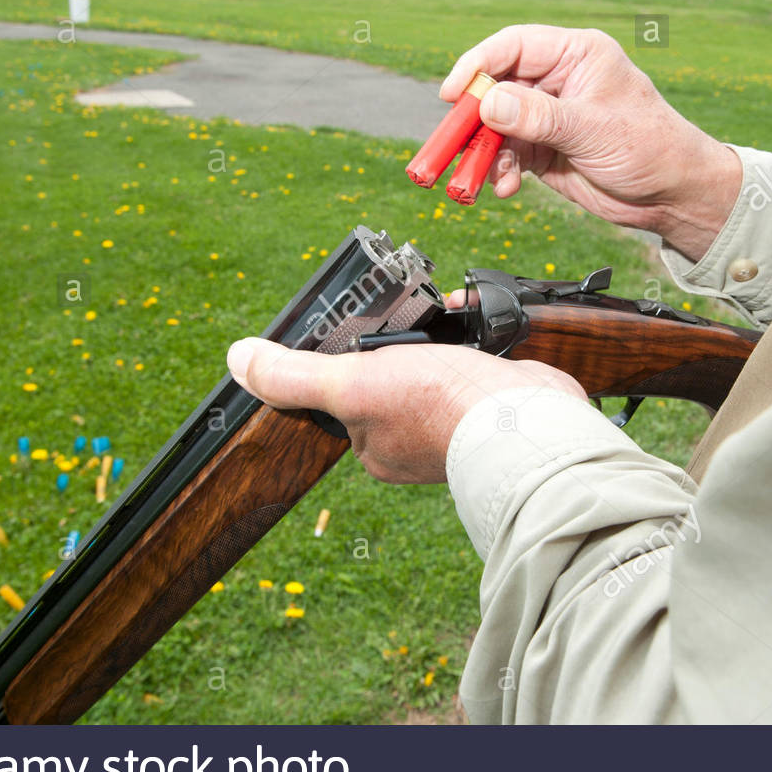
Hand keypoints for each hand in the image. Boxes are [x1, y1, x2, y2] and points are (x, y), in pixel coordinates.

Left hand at [226, 337, 585, 483]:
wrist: (531, 417)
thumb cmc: (440, 407)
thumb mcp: (352, 383)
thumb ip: (295, 376)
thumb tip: (240, 361)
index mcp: (376, 447)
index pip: (344, 399)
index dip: (349, 365)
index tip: (362, 341)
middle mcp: (414, 440)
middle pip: (389, 380)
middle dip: (397, 348)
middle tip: (403, 328)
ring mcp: (457, 422)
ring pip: (431, 370)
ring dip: (434, 341)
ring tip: (438, 324)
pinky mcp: (495, 400)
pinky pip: (470, 363)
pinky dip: (470, 339)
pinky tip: (469, 325)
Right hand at [440, 24, 742, 261]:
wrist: (672, 195)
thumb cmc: (651, 147)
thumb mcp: (593, 129)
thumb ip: (539, 116)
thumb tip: (489, 102)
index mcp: (575, 55)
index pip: (512, 47)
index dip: (477, 65)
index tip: (453, 93)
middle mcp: (557, 80)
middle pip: (495, 87)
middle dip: (474, 117)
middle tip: (457, 142)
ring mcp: (547, 116)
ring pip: (496, 126)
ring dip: (485, 152)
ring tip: (484, 177)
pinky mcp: (543, 149)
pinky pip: (506, 155)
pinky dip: (499, 171)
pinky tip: (505, 187)